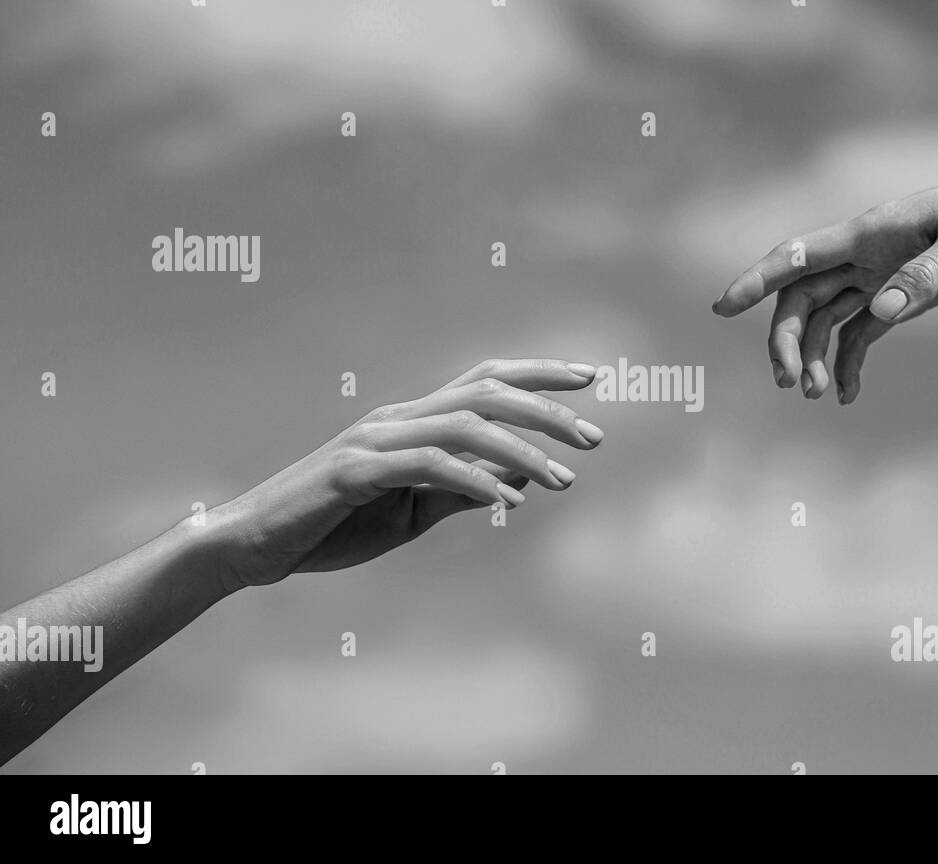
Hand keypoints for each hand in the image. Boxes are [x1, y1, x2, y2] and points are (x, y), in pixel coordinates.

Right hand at [209, 358, 604, 586]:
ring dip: (522, 450)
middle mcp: (398, 418)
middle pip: (485, 391)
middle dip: (547, 408)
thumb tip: (520, 481)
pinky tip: (507, 504)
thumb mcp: (414, 510)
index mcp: (413, 421)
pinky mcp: (355, 471)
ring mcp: (375, 440)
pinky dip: (474, 480)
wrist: (255, 545)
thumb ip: (462, 491)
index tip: (591, 377)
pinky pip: (427, 466)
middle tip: (594, 438)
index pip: (485, 380)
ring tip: (564, 480)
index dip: (538, 372)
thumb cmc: (334, 524)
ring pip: (465, 425)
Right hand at [711, 151, 937, 403]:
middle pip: (802, 298)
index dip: (756, 280)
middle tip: (792, 383)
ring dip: (814, 355)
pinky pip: (859, 332)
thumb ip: (926, 275)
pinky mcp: (900, 294)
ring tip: (818, 395)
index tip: (723, 306)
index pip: (797, 257)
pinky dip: (848, 362)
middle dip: (787, 340)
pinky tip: (848, 394)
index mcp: (868, 233)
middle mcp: (863, 253)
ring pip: (824, 317)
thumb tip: (880, 312)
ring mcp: (879, 274)